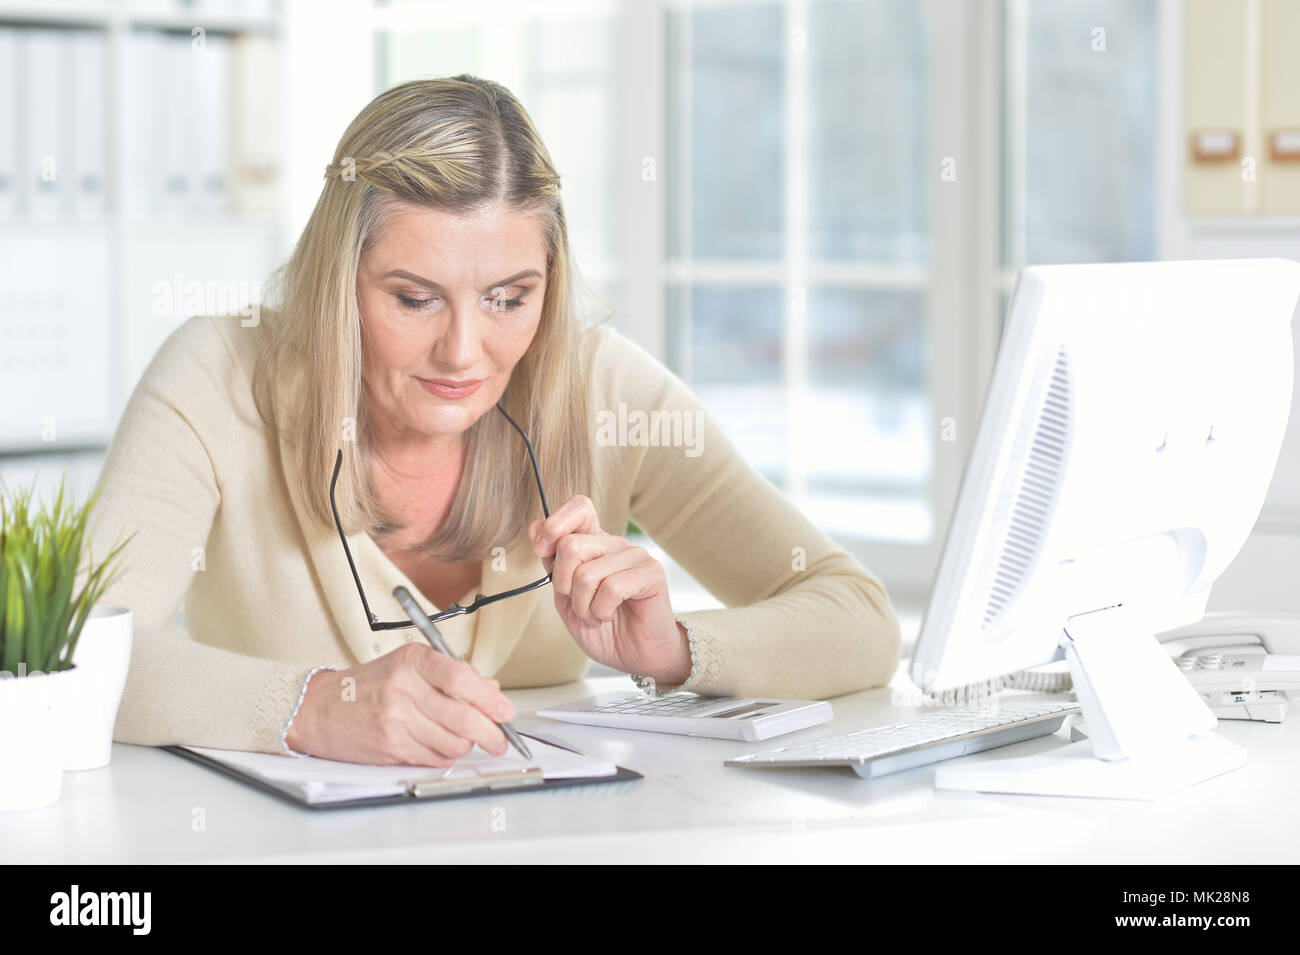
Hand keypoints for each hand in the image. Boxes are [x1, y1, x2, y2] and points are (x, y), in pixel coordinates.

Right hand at [284, 643, 516, 765]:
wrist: (319, 709)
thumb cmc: (368, 685)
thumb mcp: (408, 665)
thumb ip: (452, 674)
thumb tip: (491, 691)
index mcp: (412, 660)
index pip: (461, 678)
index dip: (490, 698)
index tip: (505, 710)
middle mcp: (403, 689)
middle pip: (463, 717)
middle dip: (492, 733)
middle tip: (501, 738)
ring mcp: (395, 721)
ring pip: (453, 743)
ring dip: (467, 745)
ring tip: (465, 738)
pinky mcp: (391, 748)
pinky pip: (435, 758)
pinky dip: (446, 755)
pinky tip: (441, 745)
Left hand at [529, 495, 690, 684]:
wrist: (636, 656)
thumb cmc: (604, 628)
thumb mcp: (567, 599)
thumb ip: (553, 566)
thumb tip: (535, 529)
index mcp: (595, 544)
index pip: (579, 507)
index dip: (554, 525)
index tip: (543, 553)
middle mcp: (615, 544)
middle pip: (570, 545)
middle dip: (563, 585)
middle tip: (578, 604)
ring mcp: (635, 556)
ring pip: (586, 573)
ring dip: (583, 606)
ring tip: (596, 616)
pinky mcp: (651, 573)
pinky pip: (611, 587)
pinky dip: (601, 611)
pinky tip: (609, 616)